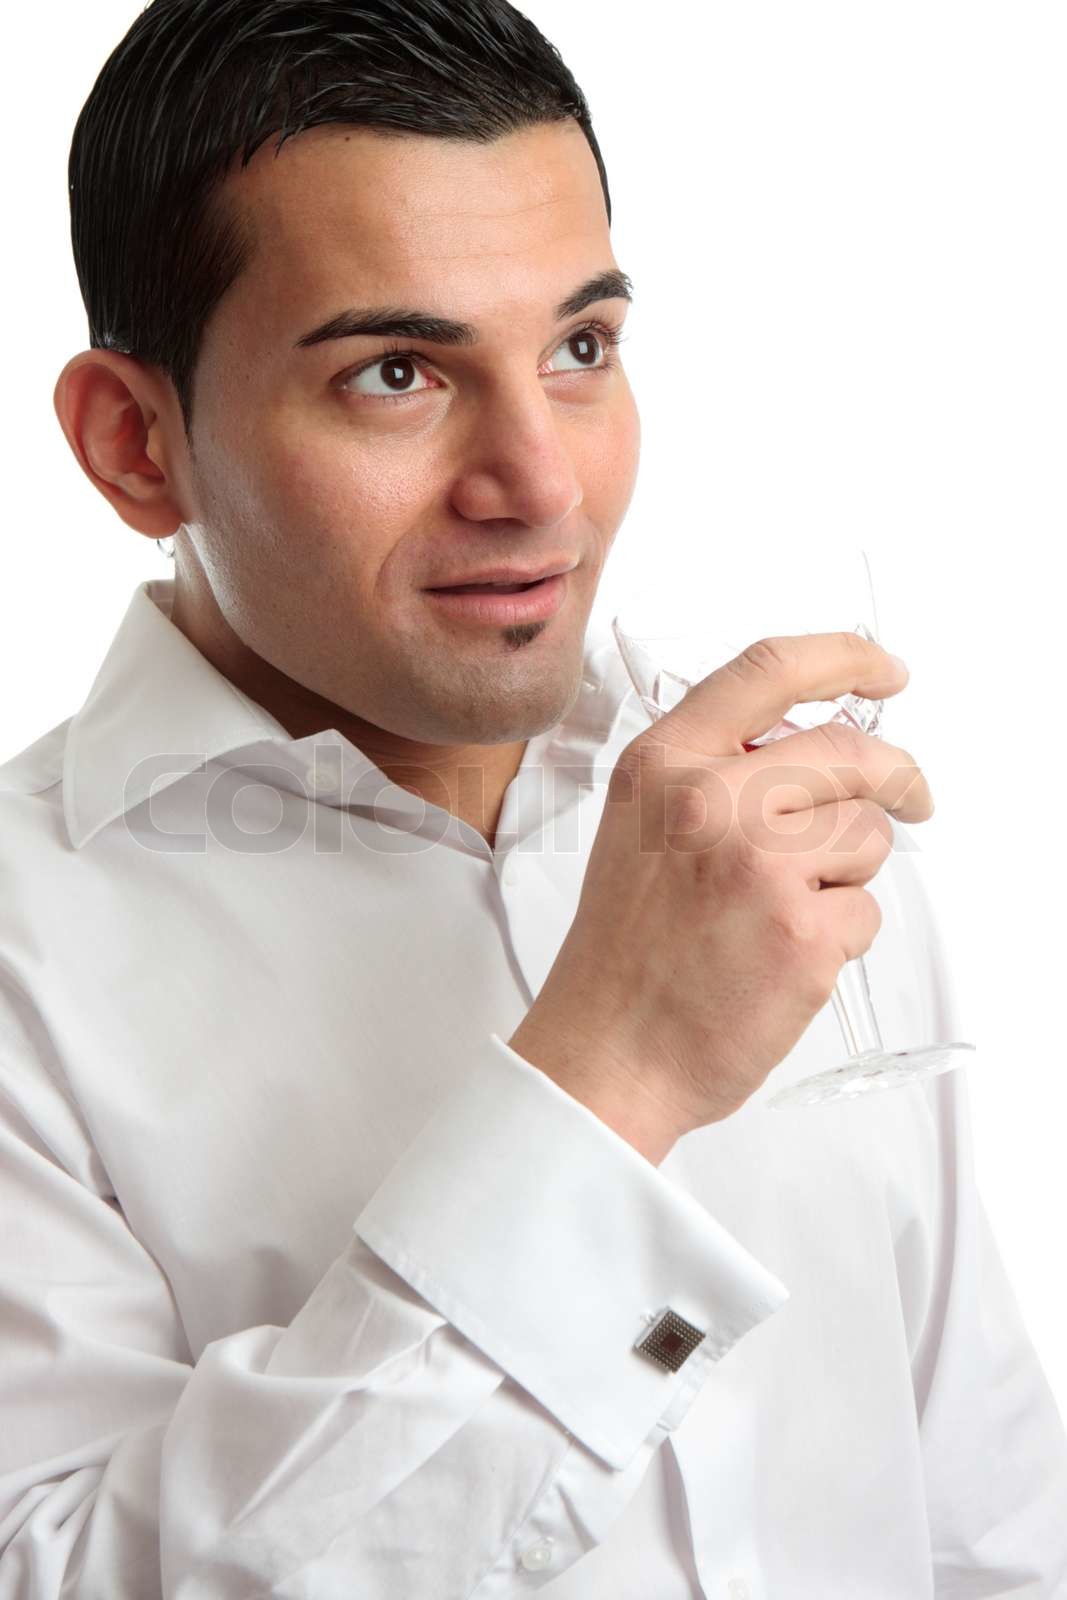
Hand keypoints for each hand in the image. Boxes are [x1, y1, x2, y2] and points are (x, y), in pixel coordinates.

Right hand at [508, 632, 931, 1155]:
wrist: (609, 1050)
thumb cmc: (624, 951)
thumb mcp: (639, 827)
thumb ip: (712, 774)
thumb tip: (809, 753)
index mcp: (664, 765)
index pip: (770, 670)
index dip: (844, 658)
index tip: (882, 669)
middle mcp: (713, 801)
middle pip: (850, 752)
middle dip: (897, 778)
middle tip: (911, 797)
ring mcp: (763, 865)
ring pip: (868, 836)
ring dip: (849, 873)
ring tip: (781, 912)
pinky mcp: (804, 932)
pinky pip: (867, 911)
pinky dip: (839, 935)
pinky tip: (780, 956)